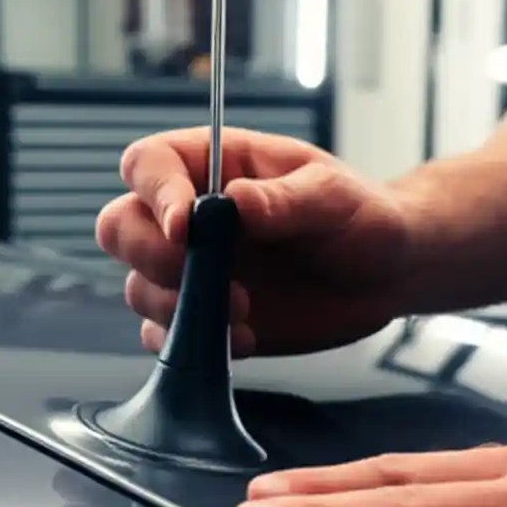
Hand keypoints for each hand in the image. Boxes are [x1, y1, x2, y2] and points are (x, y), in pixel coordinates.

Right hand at [96, 127, 419, 356]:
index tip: (185, 228)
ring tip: (243, 311)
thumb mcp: (334, 197)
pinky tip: (242, 337)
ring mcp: (192, 270)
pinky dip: (190, 342)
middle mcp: (191, 216)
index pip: (149, 164)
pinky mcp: (202, 318)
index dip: (155, 193)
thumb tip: (236, 202)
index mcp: (214, 166)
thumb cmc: (361, 217)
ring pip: (137, 286)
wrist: (386, 274)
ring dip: (177, 306)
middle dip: (151, 256)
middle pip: (120, 227)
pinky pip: (161, 334)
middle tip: (205, 276)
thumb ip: (285, 200)